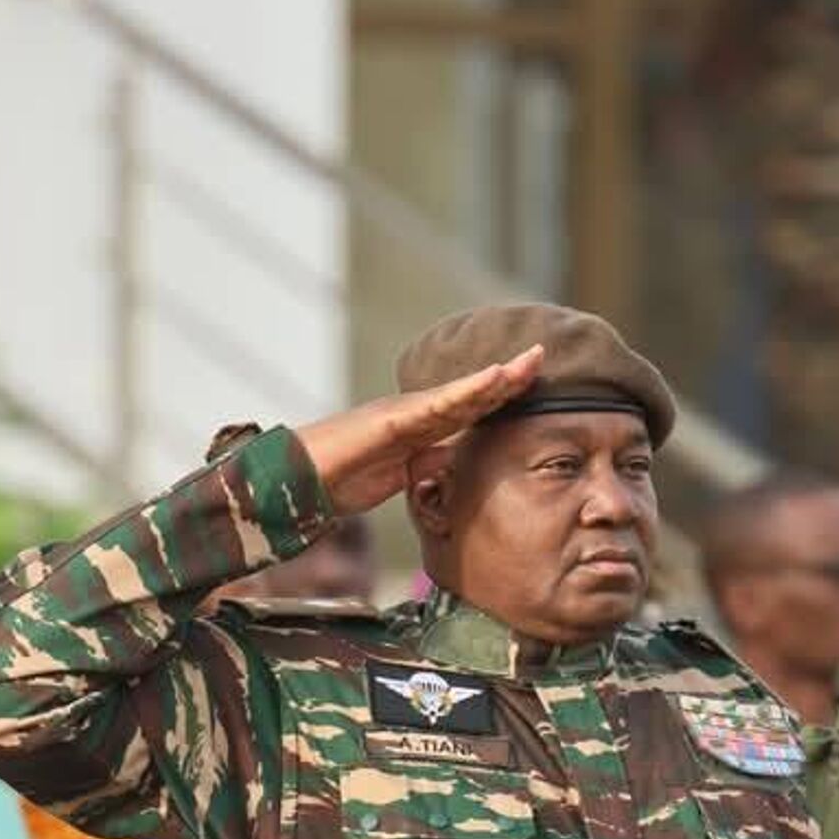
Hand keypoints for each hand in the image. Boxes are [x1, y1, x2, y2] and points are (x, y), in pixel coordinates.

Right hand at [294, 346, 542, 514]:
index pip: (467, 410)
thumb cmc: (339, 481)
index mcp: (417, 429)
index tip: (532, 382)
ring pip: (458, 393)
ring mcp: (402, 413)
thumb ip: (427, 465)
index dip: (500, 395)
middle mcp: (413, 413)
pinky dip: (467, 392)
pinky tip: (493, 381)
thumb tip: (456, 457)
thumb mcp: (399, 478)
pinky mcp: (390, 420)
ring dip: (496, 379)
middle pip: (470, 393)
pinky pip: (435, 406)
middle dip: (508, 377)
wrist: (296, 482)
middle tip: (542, 356)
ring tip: (529, 363)